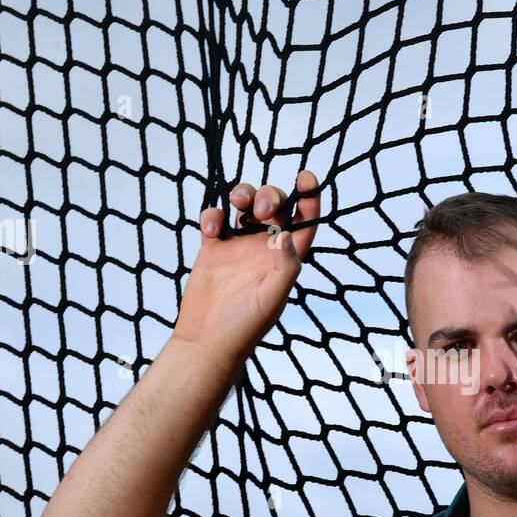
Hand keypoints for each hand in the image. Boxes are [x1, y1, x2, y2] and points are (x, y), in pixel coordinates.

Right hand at [172, 169, 321, 359]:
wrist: (206, 340)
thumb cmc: (244, 327)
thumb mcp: (272, 299)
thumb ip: (285, 267)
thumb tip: (287, 234)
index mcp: (285, 259)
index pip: (304, 223)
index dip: (310, 199)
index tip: (307, 176)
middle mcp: (265, 248)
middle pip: (275, 206)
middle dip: (269, 196)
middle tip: (260, 209)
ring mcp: (238, 246)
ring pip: (245, 205)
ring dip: (243, 194)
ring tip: (237, 204)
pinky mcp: (213, 248)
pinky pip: (216, 217)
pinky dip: (214, 214)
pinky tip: (211, 230)